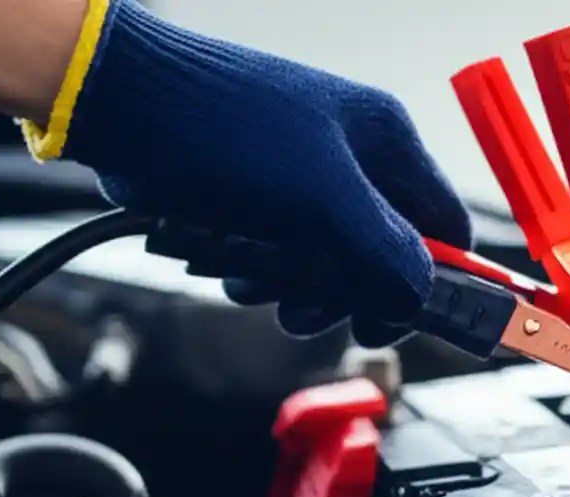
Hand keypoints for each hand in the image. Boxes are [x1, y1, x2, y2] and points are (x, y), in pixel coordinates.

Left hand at [45, 0, 471, 345]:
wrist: (124, 103)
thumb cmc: (225, 132)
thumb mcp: (321, 198)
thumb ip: (384, 250)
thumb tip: (421, 294)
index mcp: (386, 140)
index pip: (445, 225)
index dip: (435, 281)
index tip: (399, 322)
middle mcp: (353, 155)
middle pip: (385, 254)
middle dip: (346, 294)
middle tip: (308, 315)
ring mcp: (306, 174)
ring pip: (330, 262)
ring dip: (295, 289)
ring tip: (253, 281)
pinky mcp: (261, 193)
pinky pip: (284, 253)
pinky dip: (261, 272)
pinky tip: (231, 267)